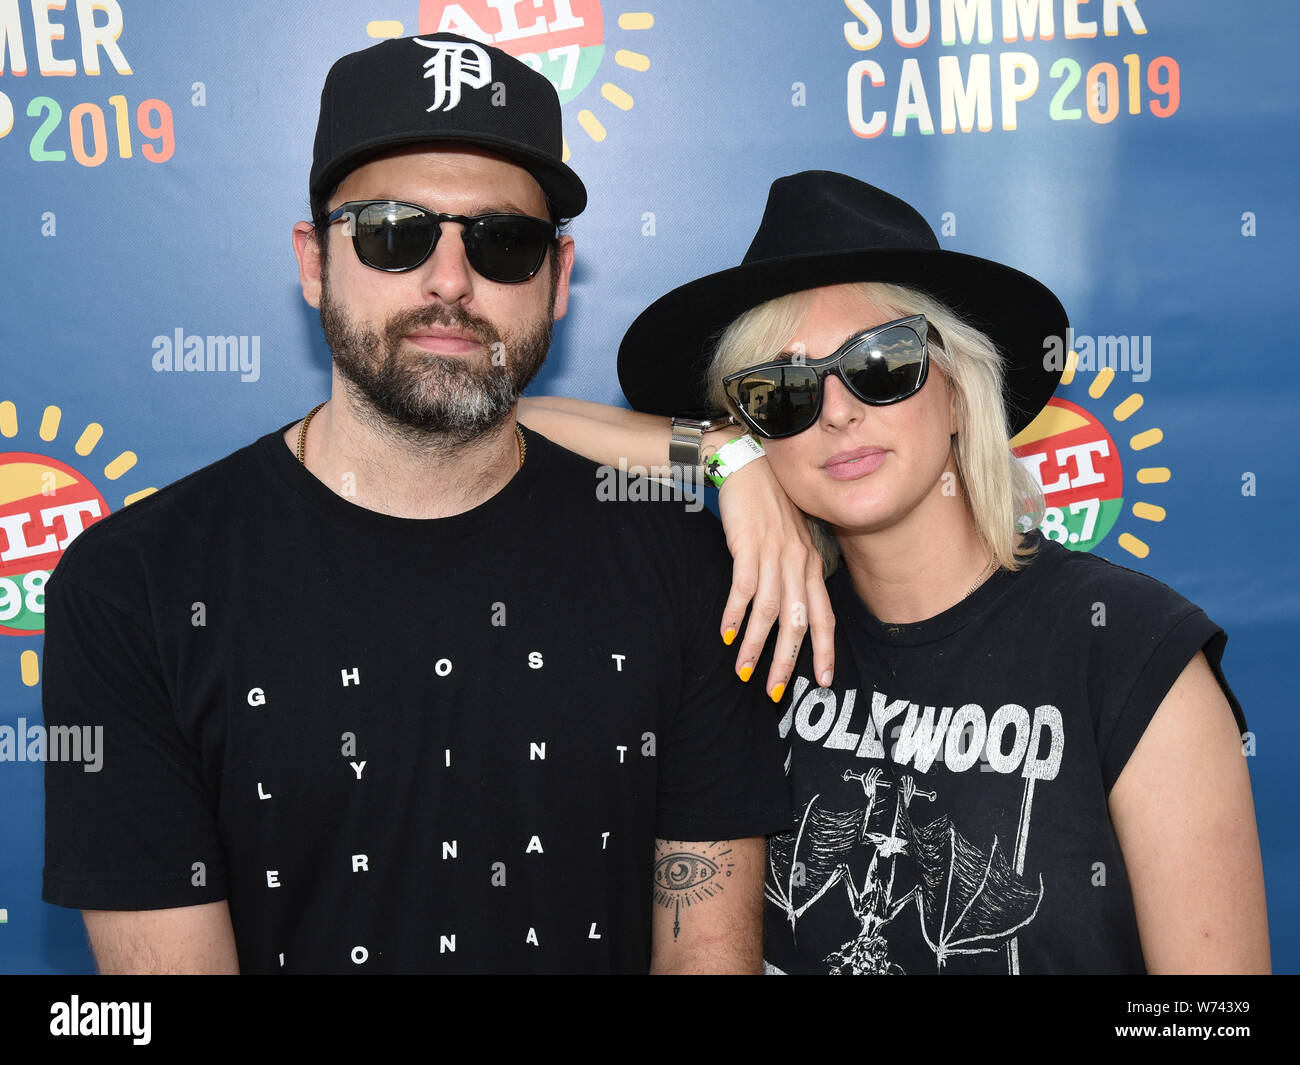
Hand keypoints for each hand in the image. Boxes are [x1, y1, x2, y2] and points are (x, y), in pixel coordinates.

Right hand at [715, 457, 834, 700]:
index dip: (825, 650)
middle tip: (776, 692)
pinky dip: (734, 614)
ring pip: (769, 612)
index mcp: (812, 563)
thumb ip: (796, 568)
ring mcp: (773, 555)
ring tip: (743, 672)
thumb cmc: (770, 502)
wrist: (749, 464)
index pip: (825, 615)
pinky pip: (742, 589)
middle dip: (787, 661)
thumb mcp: (793, 536)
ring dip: (755, 646)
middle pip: (798, 622)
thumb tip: (795, 603)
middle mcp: (798, 563)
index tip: (825, 680)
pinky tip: (724, 634)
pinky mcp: (747, 546)